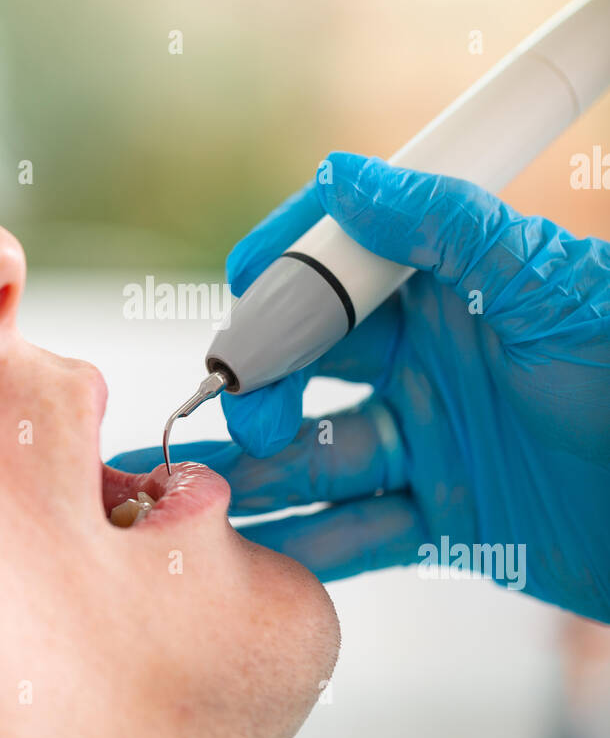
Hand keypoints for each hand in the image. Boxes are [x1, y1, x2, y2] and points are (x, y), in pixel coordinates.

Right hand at [111, 152, 609, 621]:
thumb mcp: (550, 285)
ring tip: (186, 498)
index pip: (330, 275)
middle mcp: (423, 364)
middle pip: (305, 370)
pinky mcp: (447, 520)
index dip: (279, 287)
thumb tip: (341, 175)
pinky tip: (251, 562)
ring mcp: (430, 444)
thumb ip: (447, 227)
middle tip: (241, 421)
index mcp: (441, 293)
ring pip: (317, 460)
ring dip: (254, 478)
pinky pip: (358, 536)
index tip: (241, 313)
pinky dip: (305, 550)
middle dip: (256, 390)